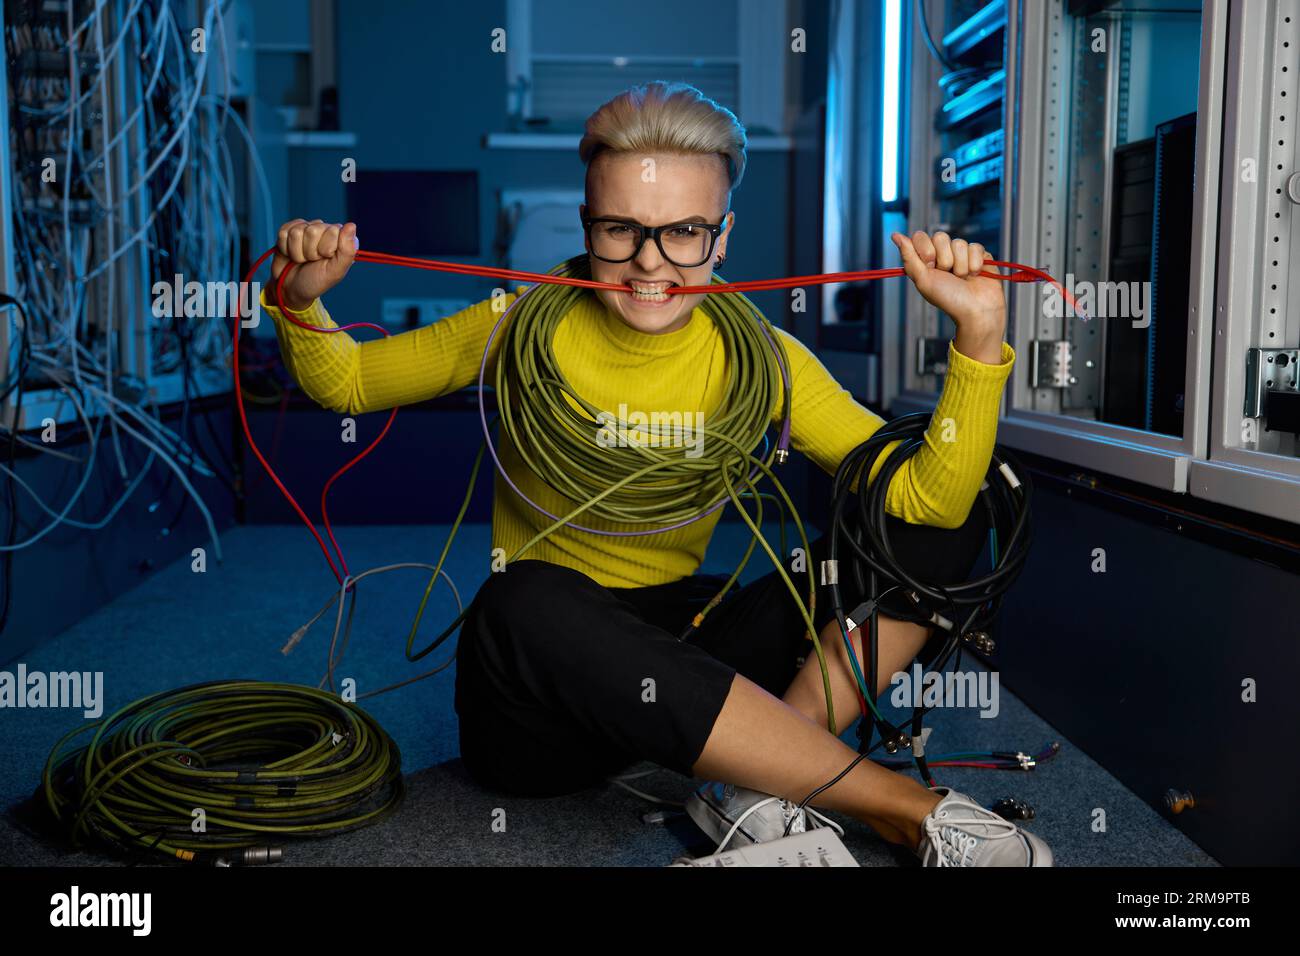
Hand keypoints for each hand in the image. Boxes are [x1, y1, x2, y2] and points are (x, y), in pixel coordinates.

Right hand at [270, 220, 358, 311]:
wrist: (291, 288)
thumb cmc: (316, 281)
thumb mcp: (335, 271)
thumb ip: (347, 250)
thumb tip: (351, 225)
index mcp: (340, 238)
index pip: (333, 231)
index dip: (325, 249)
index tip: (325, 259)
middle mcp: (325, 230)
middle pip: (313, 230)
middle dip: (310, 252)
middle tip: (312, 261)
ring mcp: (307, 228)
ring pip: (296, 232)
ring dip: (297, 252)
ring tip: (303, 260)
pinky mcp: (290, 229)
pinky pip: (284, 233)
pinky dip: (285, 248)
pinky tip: (291, 254)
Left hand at [891, 230, 1006, 363]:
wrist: (975, 310)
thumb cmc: (948, 299)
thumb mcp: (923, 280)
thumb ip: (909, 257)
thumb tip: (895, 235)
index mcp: (927, 260)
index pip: (921, 237)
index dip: (926, 250)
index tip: (930, 266)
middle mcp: (943, 254)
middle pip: (940, 236)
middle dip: (944, 259)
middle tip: (948, 275)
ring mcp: (962, 254)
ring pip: (959, 242)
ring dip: (960, 265)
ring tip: (962, 278)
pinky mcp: (980, 254)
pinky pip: (975, 246)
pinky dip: (974, 264)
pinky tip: (975, 275)